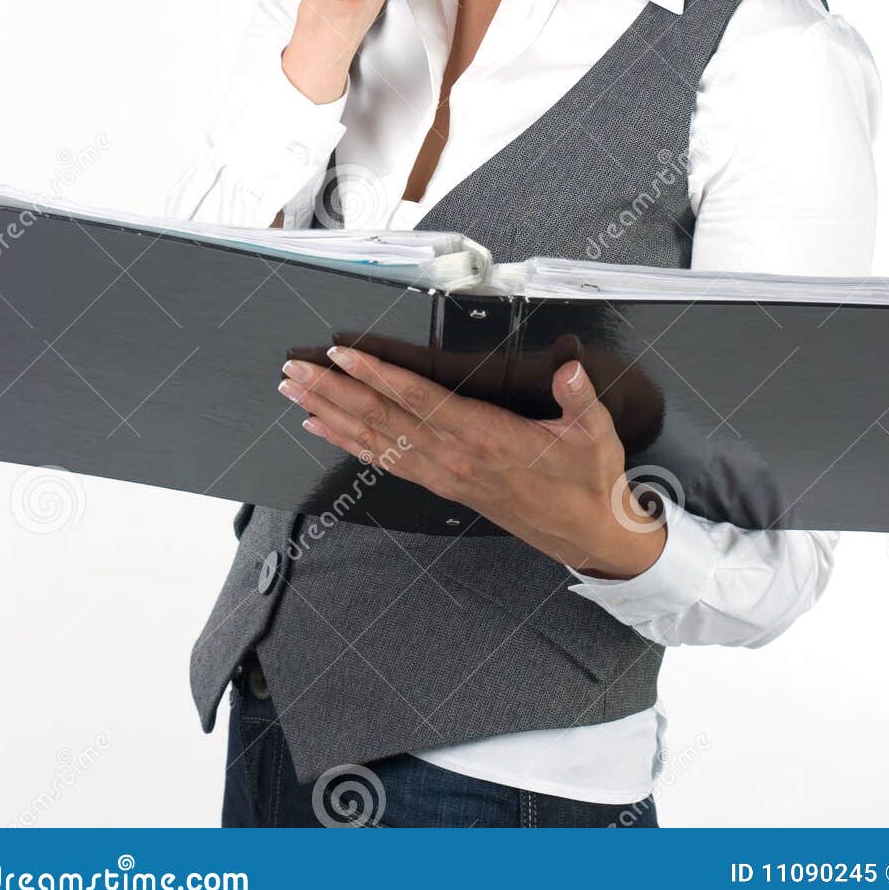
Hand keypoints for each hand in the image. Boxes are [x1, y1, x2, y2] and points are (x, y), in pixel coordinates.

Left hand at [278, 346, 668, 578]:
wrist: (587, 534)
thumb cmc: (587, 480)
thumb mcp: (594, 434)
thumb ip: (579, 397)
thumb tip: (570, 369)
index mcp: (484, 438)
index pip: (418, 401)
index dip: (377, 376)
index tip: (342, 355)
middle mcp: (453, 458)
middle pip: (381, 419)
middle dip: (334, 393)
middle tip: (294, 371)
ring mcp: (444, 475)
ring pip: (376, 440)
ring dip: (333, 414)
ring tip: (296, 394)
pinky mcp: (443, 486)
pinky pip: (387, 462)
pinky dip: (351, 443)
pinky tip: (326, 429)